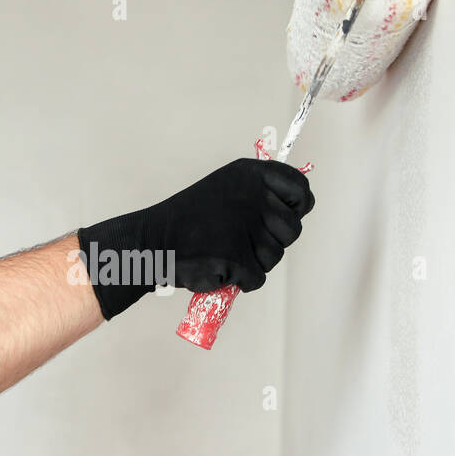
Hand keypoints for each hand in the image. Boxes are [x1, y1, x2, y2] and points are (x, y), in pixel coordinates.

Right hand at [76, 156, 314, 318]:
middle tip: (245, 241)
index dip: (298, 207)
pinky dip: (241, 281)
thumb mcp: (226, 187)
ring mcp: (247, 228)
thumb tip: (293, 210)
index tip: (284, 216)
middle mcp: (253, 196)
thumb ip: (259, 192)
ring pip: (275, 257)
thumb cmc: (189, 219)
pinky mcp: (239, 258)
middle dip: (274, 242)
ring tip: (226, 252)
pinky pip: (257, 279)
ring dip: (255, 263)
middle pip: (292, 230)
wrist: (154, 241)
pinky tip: (221, 267)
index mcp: (251, 175)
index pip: (301, 189)